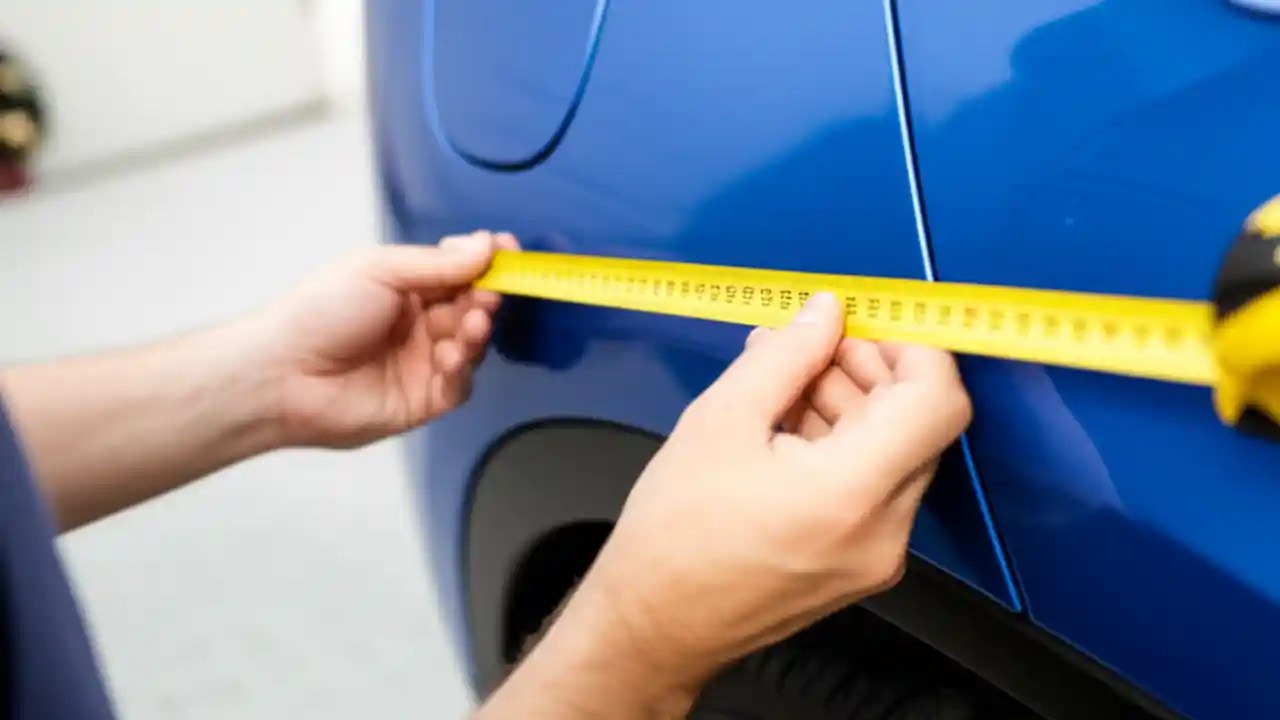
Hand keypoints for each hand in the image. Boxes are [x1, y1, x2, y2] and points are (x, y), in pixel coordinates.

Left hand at [259, 231, 516, 447]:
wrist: (283, 374)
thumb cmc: (320, 313)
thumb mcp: (379, 270)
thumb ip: (437, 263)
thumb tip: (486, 244)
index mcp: (406, 286)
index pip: (461, 271)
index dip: (488, 262)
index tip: (510, 252)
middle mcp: (419, 323)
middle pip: (473, 307)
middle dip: (487, 297)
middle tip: (491, 293)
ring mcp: (423, 362)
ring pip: (471, 345)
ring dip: (477, 332)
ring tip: (471, 324)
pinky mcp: (423, 400)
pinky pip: (459, 384)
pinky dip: (462, 369)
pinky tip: (448, 357)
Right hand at [556, 292, 971, 702]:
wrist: (654, 627)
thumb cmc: (674, 536)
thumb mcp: (720, 420)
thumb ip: (786, 355)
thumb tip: (826, 312)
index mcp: (850, 493)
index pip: (938, 400)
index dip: (912, 348)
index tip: (867, 325)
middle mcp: (883, 531)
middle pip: (918, 425)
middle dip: (871, 371)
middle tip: (812, 346)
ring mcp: (878, 555)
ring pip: (896, 453)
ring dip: (853, 406)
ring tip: (783, 385)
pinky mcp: (863, 565)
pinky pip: (876, 487)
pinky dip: (844, 447)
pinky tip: (788, 428)